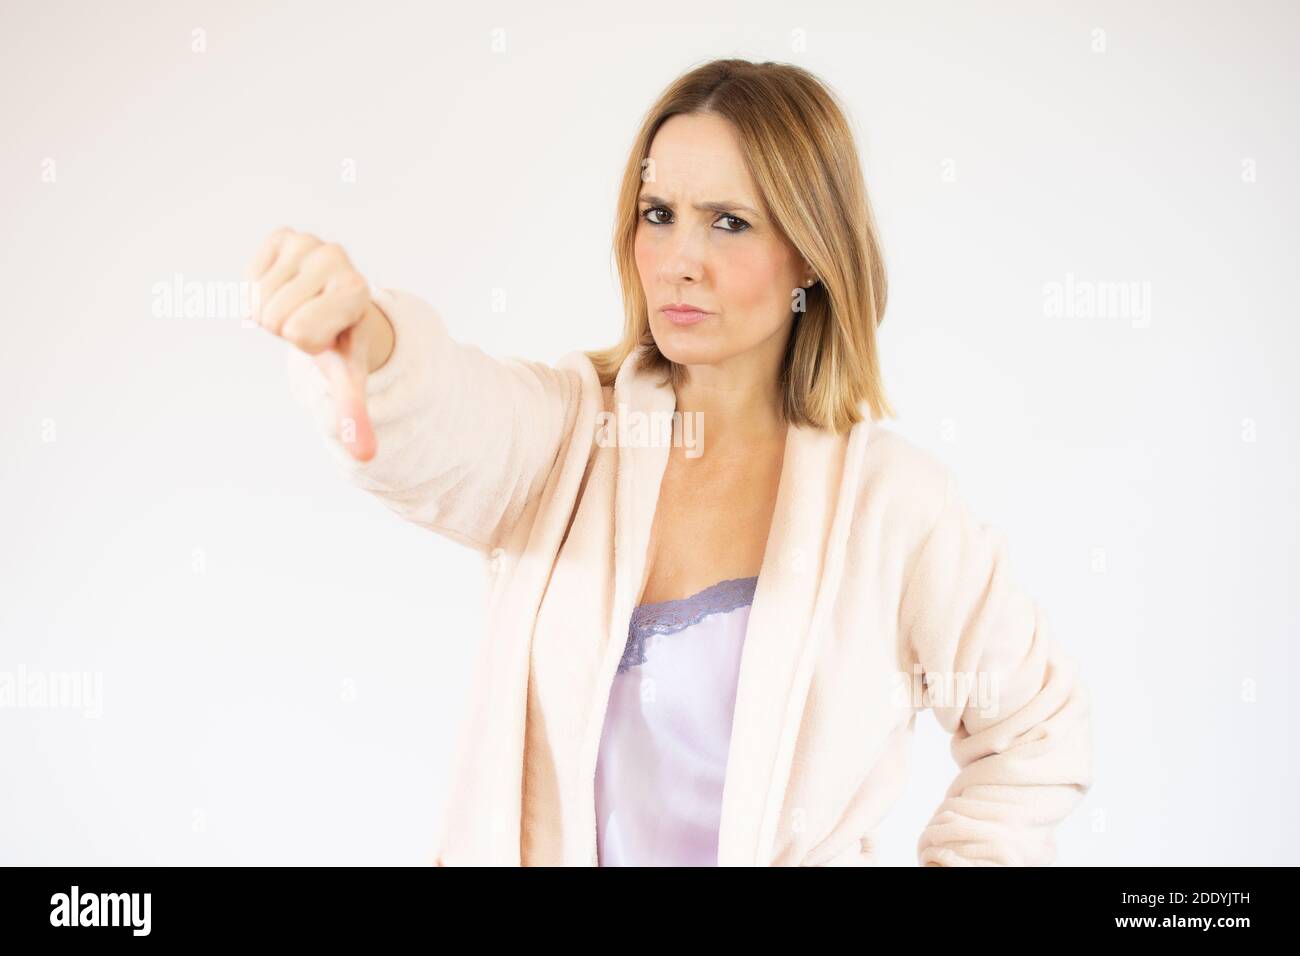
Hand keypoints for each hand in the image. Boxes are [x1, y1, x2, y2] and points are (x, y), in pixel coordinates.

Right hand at [244, 227, 393, 460]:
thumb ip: (355, 416)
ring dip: (271, 308)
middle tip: (310, 320)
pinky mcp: (285, 235)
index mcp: (356, 292)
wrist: (340, 308)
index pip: (298, 333)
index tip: (326, 336)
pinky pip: (249, 275)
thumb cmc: (342, 344)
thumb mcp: (348, 379)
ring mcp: (310, 241)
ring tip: (299, 305)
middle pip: (273, 315)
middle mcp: (337, 258)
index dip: (306, 342)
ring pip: (257, 297)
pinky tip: (285, 288)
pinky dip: (258, 288)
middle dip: (285, 327)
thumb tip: (365, 458)